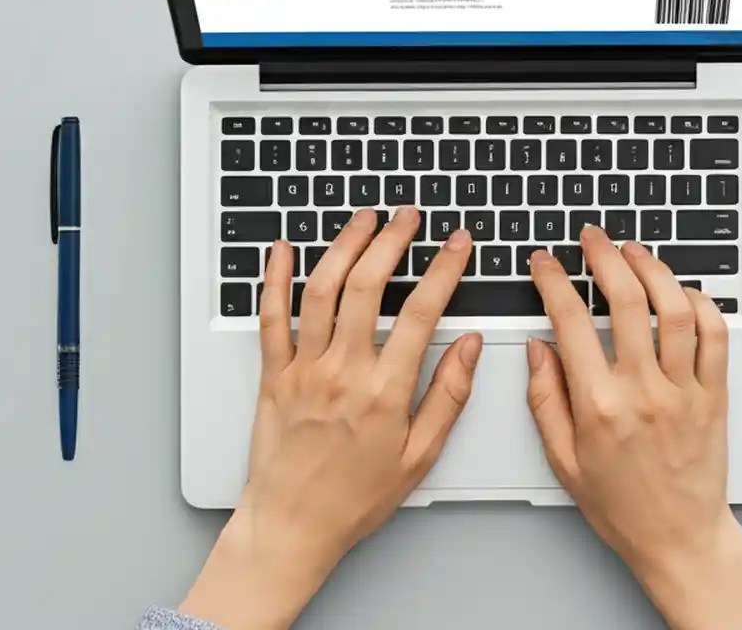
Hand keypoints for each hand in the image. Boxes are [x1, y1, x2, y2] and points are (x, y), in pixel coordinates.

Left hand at [180, 207, 482, 629]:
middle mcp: (341, 372)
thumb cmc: (355, 498)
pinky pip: (270, 317)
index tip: (457, 243)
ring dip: (344, 246)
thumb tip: (470, 347)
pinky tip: (284, 249)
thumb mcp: (420, 456)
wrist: (292, 525)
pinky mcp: (273, 375)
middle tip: (408, 216)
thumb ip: (448, 395)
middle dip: (392, 240)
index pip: (421, 312)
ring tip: (365, 220)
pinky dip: (275, 278)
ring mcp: (303, 370)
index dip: (443, 269)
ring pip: (321, 290)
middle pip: (367, 286)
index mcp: (384, 392)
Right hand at [526, 226, 741, 629]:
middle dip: (605, 257)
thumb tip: (537, 348)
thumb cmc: (621, 505)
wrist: (678, 537)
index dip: (554, 281)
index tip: (545, 262)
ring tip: (635, 252)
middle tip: (592, 239)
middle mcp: (643, 392)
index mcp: (599, 406)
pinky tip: (683, 292)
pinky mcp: (714, 396)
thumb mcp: (563, 460)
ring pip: (676, 309)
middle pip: (628, 301)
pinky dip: (702, 304)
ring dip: (654, 269)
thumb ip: (545, 400)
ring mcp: (684, 391)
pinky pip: (715, 337)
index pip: (571, 322)